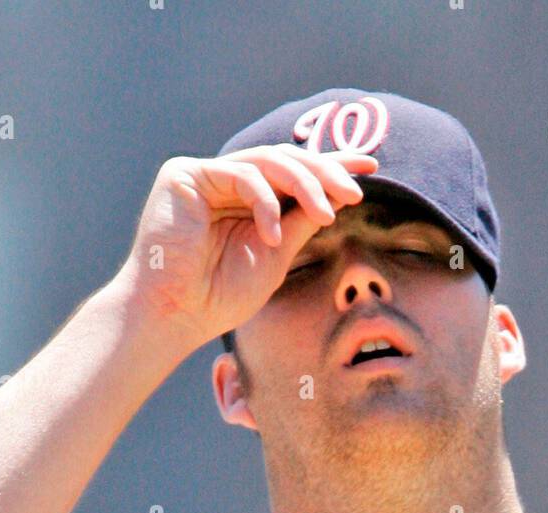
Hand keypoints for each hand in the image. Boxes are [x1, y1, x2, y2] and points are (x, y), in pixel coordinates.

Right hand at [114, 144, 378, 351]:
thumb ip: (301, 222)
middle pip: (285, 162)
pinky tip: (271, 234)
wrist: (176, 315)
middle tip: (354, 193)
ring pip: (268, 162)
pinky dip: (264, 202)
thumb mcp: (276, 256)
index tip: (371, 167)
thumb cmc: (219, 297)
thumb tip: (337, 195)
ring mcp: (205, 176)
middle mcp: (226, 183)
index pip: (294, 175)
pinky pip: (240, 175)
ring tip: (329, 211)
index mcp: (247, 202)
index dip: (332, 167)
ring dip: (305, 184)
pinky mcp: (185, 175)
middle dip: (325, 174)